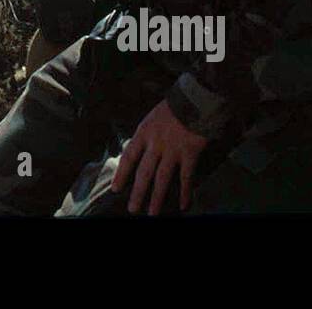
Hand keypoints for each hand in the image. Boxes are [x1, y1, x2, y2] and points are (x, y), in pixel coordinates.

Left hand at [111, 98, 208, 214]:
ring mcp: (172, 150)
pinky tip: (184, 204)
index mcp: (144, 132)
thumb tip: (141, 152)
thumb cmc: (173, 106)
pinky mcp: (189, 153)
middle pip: (144, 173)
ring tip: (152, 213)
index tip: (116, 189)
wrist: (195, 98)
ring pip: (162, 179)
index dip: (122, 174)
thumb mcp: (153, 117)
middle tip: (133, 209)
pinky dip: (185, 192)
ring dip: (157, 197)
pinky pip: (186, 177)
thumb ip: (147, 134)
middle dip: (137, 192)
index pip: (129, 156)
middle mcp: (155, 144)